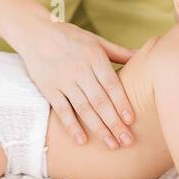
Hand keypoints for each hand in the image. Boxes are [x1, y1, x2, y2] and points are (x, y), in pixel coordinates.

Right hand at [18, 20, 136, 148]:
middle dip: (115, 123)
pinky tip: (82, 140)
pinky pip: (62, 110)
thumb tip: (142, 56)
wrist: (35, 33)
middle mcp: (80, 69)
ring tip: (111, 145)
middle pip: (100, 101)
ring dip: (98, 128)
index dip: (122, 103)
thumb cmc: (70, 37)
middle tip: (128, 141)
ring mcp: (63, 80)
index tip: (131, 120)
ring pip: (84, 108)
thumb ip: (118, 51)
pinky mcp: (49, 89)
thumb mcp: (95, 40)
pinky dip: (71, 126)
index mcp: (94, 56)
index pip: (111, 84)